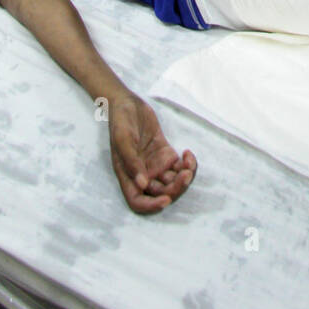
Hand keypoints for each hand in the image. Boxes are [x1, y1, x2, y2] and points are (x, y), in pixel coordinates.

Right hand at [108, 92, 196, 213]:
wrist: (128, 103)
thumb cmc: (121, 121)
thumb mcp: (122, 139)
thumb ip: (131, 162)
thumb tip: (142, 184)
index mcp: (128, 176)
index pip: (138, 202)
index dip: (152, 206)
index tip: (166, 199)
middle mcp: (143, 174)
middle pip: (161, 193)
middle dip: (175, 188)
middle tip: (185, 174)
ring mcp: (156, 165)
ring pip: (173, 182)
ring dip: (184, 177)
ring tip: (188, 161)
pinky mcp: (166, 155)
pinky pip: (180, 167)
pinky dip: (188, 164)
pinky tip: (188, 153)